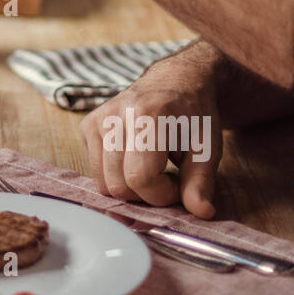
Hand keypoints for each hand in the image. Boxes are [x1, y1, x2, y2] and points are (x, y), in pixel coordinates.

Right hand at [77, 47, 223, 217]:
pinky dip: (114, 175)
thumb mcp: (206, 148)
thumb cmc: (193, 116)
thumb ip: (200, 182)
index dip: (161, 195)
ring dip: (129, 187)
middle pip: (118, 185)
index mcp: (148, 117)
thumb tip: (202, 213)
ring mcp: (97, 119)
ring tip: (151, 170)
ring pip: (103, 182)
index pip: (140, 178)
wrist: (175, 81)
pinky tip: (133, 160)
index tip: (178, 185)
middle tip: (166, 178)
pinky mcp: (87, 125)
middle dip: (146, 194)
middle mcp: (115, 115)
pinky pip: (94, 170)